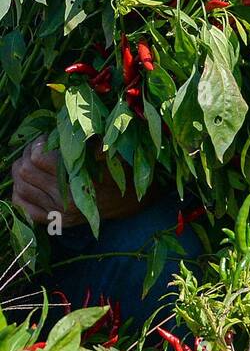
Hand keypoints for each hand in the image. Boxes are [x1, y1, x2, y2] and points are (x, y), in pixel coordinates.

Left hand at [11, 137, 153, 227]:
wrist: (129, 201)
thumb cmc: (122, 172)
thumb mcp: (114, 154)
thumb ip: (96, 143)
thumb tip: (78, 130)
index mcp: (77, 185)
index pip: (39, 158)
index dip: (38, 143)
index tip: (46, 137)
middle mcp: (65, 202)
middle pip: (25, 172)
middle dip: (27, 154)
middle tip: (38, 147)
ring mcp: (57, 214)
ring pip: (20, 187)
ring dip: (22, 171)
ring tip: (33, 161)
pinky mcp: (53, 220)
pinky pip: (22, 205)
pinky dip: (20, 191)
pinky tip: (31, 181)